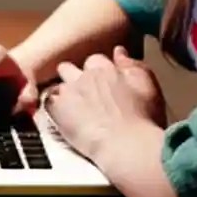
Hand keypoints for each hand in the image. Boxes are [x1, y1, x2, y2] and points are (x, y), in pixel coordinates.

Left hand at [44, 46, 166, 163]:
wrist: (127, 144)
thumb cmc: (143, 119)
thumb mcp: (147, 85)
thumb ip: (132, 65)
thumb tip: (119, 51)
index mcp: (107, 68)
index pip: (95, 60)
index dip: (97, 72)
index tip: (101, 82)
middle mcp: (86, 75)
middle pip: (72, 68)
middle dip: (75, 77)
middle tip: (84, 94)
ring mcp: (70, 91)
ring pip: (60, 82)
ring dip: (65, 90)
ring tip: (72, 105)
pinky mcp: (58, 109)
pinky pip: (49, 99)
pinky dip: (54, 105)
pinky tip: (61, 115)